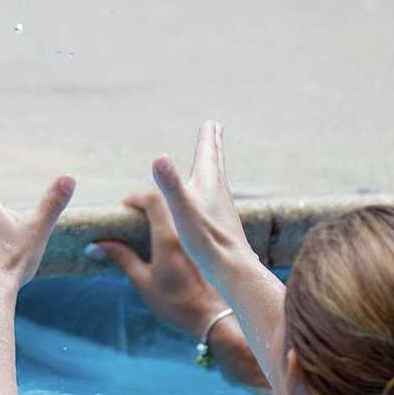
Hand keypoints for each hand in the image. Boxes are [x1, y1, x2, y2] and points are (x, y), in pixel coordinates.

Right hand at [91, 185, 230, 341]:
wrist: (214, 319)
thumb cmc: (176, 304)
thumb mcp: (143, 282)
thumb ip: (122, 258)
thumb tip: (95, 246)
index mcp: (168, 238)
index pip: (153, 200)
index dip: (136, 198)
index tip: (125, 207)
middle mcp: (186, 233)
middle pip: (168, 202)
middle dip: (149, 203)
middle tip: (135, 216)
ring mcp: (198, 240)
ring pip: (181, 212)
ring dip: (164, 212)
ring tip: (150, 226)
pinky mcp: (207, 248)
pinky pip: (190, 225)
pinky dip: (177, 224)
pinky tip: (170, 240)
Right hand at [151, 121, 254, 292]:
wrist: (234, 272)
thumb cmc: (207, 242)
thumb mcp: (182, 210)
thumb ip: (170, 184)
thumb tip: (159, 158)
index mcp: (208, 184)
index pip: (208, 152)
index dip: (207, 136)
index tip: (211, 122)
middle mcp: (219, 193)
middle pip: (215, 162)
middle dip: (212, 144)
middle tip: (214, 127)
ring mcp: (223, 209)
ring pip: (217, 179)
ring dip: (213, 164)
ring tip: (212, 158)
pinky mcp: (223, 224)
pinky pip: (216, 198)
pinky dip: (211, 188)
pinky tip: (210, 200)